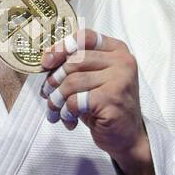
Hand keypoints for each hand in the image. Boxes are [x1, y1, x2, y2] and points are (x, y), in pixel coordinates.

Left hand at [39, 29, 150, 170]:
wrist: (127, 137)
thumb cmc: (106, 107)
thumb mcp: (94, 80)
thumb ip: (77, 65)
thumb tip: (46, 58)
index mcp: (117, 51)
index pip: (85, 37)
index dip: (61, 47)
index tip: (46, 62)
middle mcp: (122, 62)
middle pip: (74, 61)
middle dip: (54, 79)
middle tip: (47, 94)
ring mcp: (119, 79)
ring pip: (72, 81)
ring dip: (57, 99)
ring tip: (56, 111)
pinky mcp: (112, 99)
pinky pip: (76, 100)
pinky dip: (67, 112)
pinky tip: (69, 120)